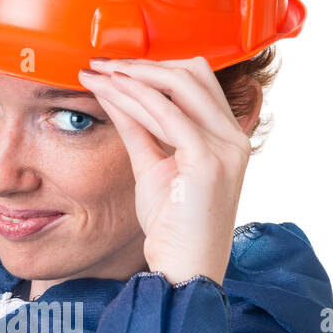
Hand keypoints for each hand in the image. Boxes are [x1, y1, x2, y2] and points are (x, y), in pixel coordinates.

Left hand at [77, 56, 250, 285]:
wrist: (182, 268)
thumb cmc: (171, 227)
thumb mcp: (152, 167)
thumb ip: (139, 129)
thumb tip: (116, 94)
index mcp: (227, 137)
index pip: (198, 82)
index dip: (156, 68)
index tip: (116, 67)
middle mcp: (234, 137)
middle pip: (194, 73)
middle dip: (144, 64)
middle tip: (102, 64)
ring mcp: (226, 148)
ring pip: (180, 86)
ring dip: (133, 75)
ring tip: (98, 72)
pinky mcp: (208, 162)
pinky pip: (169, 115)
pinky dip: (137, 98)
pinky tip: (111, 91)